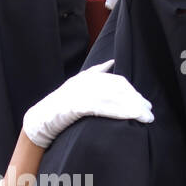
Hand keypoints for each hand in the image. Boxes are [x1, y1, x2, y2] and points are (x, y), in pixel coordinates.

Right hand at [22, 60, 153, 148]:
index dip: (132, 92)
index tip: (144, 104)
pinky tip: (132, 116)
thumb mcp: (76, 89)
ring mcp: (79, 92)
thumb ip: (93, 76)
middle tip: (149, 112)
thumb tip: (111, 63)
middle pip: (117, 87)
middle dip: (136, 100)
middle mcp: (83, 82)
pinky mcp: (76, 105)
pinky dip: (120, 111)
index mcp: (85, 78)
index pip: (116, 81)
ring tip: (145, 118)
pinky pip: (103, 106)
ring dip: (132, 107)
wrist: (37, 122)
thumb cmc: (58, 110)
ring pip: (113, 97)